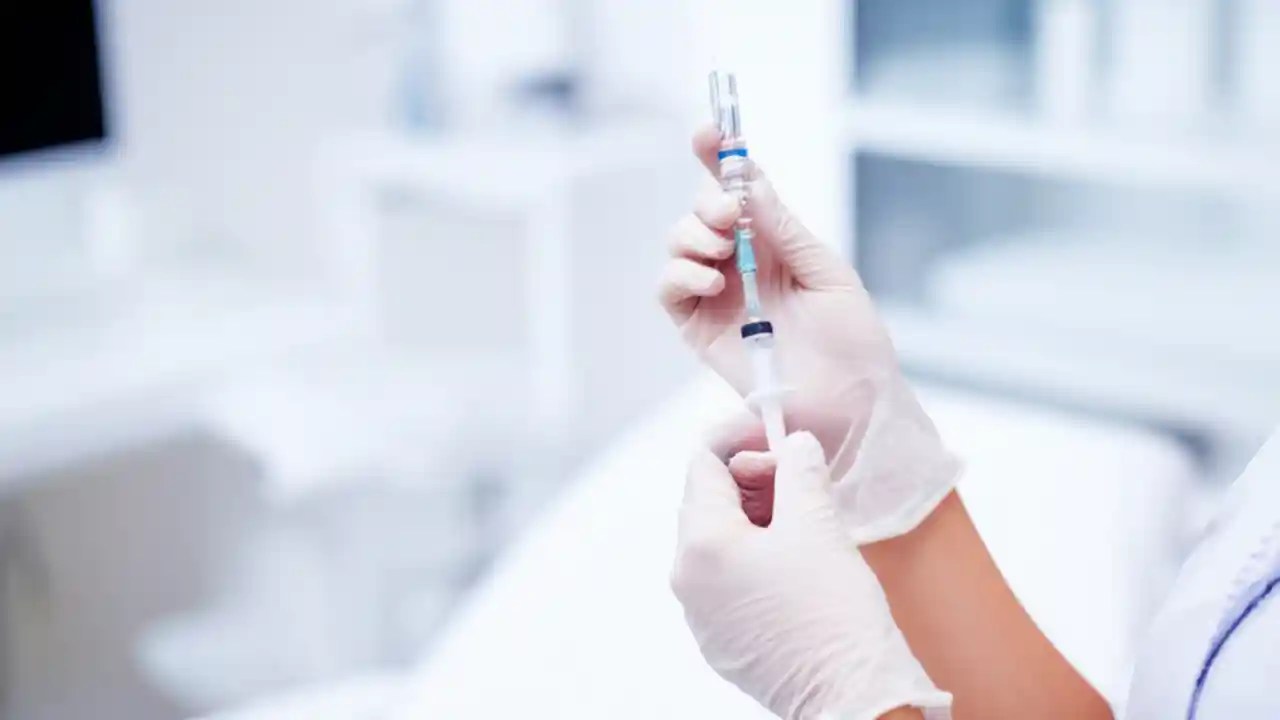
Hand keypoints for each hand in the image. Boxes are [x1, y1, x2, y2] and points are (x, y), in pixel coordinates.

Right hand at [659, 126, 958, 542]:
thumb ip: (784, 230)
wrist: (852, 403)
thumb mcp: (826, 272)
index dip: (718, 159)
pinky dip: (679, 274)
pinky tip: (711, 281)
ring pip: (678, 245)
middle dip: (707, 203)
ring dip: (691, 236)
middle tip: (731, 216)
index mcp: (775, 244)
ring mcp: (717, 297)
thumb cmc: (853, 340)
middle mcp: (740, 265)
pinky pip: (669, 290)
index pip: (738, 191)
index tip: (709, 133)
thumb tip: (751, 182)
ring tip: (721, 251)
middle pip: (700, 213)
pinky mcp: (699, 329)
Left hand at [672, 431, 950, 719]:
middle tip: (797, 472)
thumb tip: (792, 444)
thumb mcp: (816, 523)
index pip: (703, 463)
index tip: (775, 431)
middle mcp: (688, 580)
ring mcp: (703, 614)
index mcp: (701, 545)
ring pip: (719, 540)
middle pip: (707, 501)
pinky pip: (729, 578)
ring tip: (804, 514)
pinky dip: (756, 554)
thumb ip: (797, 470)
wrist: (855, 698)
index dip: (740, 437)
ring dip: (757, 515)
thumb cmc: (833, 614)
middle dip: (751, 477)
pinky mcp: (724, 639)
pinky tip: (797, 555)